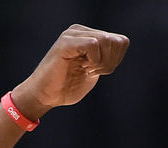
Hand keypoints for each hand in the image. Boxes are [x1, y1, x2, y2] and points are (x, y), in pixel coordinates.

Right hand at [11, 24, 129, 118]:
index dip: (116, 59)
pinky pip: (93, 44)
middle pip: (116, 40)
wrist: (46, 96)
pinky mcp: (66, 43)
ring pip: (106, 40)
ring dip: (102, 62)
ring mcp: (72, 35)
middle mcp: (81, 31)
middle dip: (111, 62)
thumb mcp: (94, 70)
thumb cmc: (67, 86)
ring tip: (87, 70)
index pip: (121, 41)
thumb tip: (121, 43)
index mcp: (88, 35)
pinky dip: (94, 60)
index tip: (101, 70)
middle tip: (94, 72)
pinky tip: (84, 68)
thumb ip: (106, 57)